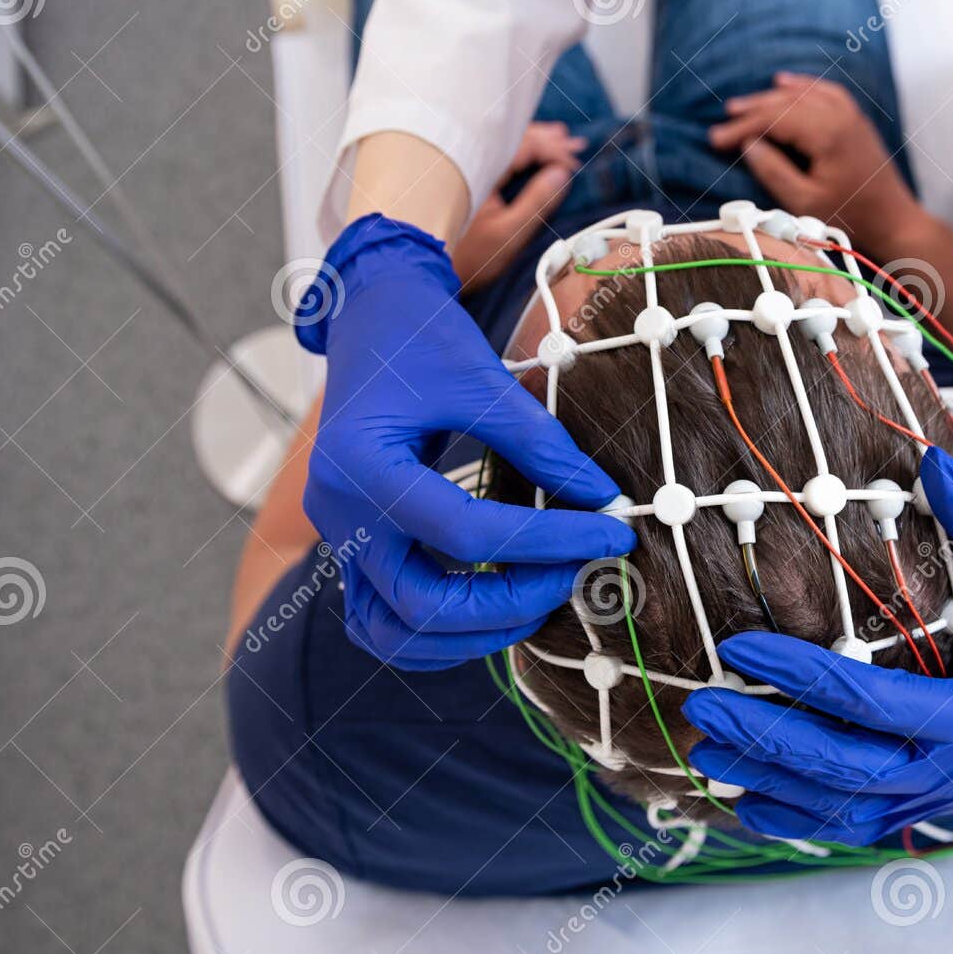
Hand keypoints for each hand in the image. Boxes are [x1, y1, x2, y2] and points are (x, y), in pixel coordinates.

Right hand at [299, 214, 634, 670]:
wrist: (367, 318)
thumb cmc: (419, 338)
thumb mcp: (482, 378)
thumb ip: (541, 444)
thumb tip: (606, 500)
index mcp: (361, 465)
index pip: (466, 534)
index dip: (550, 541)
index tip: (614, 534)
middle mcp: (339, 515)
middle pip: (424, 605)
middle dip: (513, 604)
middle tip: (578, 574)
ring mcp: (338, 539)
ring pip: (395, 634)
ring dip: (473, 635)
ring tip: (543, 598)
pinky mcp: (353, 549)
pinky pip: (383, 621)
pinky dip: (438, 633)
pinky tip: (497, 611)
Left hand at [451, 123, 583, 289]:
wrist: (421, 265)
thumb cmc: (463, 255)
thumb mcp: (508, 233)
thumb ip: (536, 202)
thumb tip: (561, 175)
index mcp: (481, 169)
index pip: (523, 145)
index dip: (552, 150)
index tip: (573, 162)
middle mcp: (470, 160)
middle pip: (512, 138)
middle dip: (545, 139)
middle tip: (574, 143)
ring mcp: (464, 167)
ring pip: (502, 143)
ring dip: (532, 142)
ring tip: (557, 139)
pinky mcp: (461, 177)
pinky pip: (493, 154)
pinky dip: (514, 152)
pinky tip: (528, 155)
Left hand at [681, 449, 952, 844]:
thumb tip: (929, 459)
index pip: (868, 701)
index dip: (797, 676)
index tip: (737, 650)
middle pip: (845, 770)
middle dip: (768, 743)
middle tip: (704, 714)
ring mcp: (950, 797)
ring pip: (848, 809)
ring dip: (776, 788)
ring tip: (709, 761)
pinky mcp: (942, 804)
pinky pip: (865, 821)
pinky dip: (809, 816)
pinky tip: (758, 804)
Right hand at [709, 72, 922, 254]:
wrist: (894, 221)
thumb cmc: (851, 217)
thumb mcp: (804, 202)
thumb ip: (773, 171)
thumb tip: (749, 145)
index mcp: (827, 134)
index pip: (774, 119)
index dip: (742, 127)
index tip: (716, 138)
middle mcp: (841, 116)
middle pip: (787, 101)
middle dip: (752, 109)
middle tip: (724, 118)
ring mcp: (851, 115)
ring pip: (804, 92)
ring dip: (772, 96)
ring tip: (744, 104)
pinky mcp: (856, 121)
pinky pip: (825, 91)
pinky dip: (802, 86)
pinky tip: (786, 84)